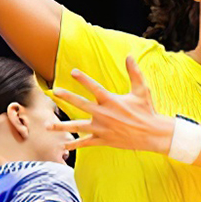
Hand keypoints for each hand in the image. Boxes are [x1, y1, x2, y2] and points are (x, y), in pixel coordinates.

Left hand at [49, 58, 174, 153]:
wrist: (152, 134)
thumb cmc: (147, 110)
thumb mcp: (142, 90)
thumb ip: (134, 72)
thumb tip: (129, 56)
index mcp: (112, 101)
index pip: (94, 87)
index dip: (83, 79)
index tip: (72, 72)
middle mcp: (104, 114)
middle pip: (81, 104)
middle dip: (67, 97)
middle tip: (55, 92)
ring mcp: (102, 128)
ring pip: (78, 126)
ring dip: (62, 126)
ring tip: (48, 125)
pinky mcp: (103, 140)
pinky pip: (86, 142)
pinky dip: (75, 144)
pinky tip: (64, 145)